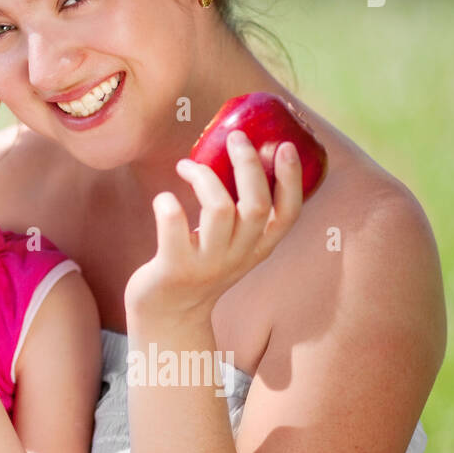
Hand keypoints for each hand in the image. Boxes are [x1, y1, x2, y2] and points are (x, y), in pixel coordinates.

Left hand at [124, 130, 303, 322]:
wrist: (168, 315)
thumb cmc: (199, 266)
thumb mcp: (233, 245)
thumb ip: (241, 212)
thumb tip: (242, 154)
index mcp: (259, 248)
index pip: (288, 213)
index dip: (290, 179)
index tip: (283, 145)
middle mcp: (239, 256)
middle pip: (255, 204)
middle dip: (247, 164)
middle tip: (235, 137)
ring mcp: (207, 263)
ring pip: (219, 210)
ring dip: (203, 177)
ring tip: (186, 165)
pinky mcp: (174, 268)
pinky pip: (173, 226)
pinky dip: (167, 204)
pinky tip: (163, 197)